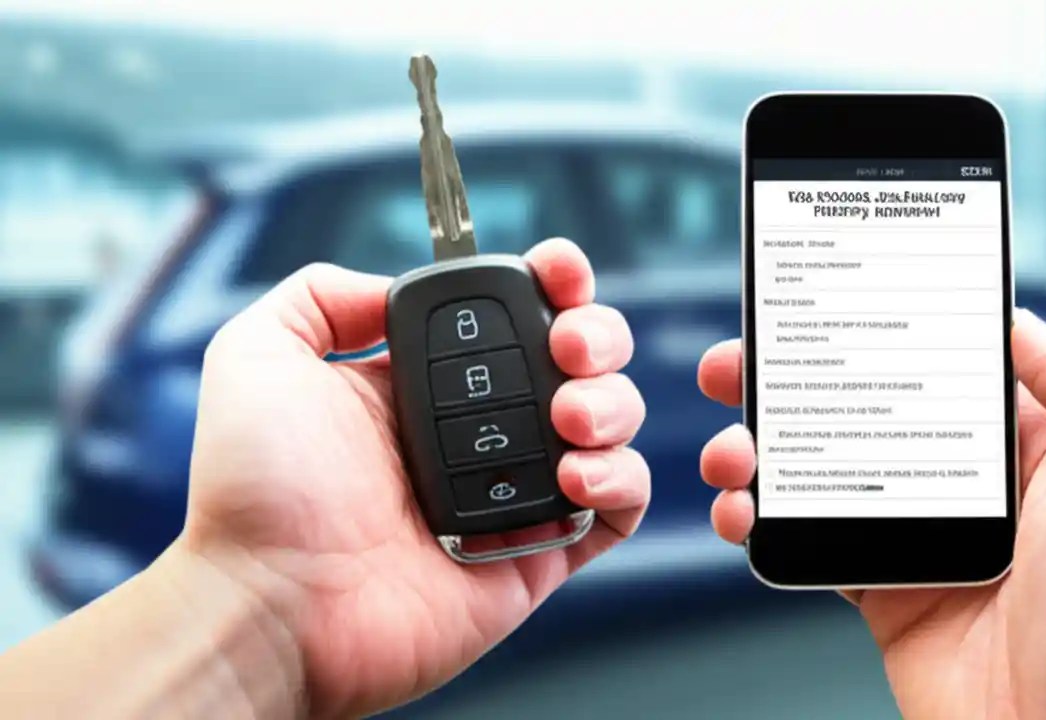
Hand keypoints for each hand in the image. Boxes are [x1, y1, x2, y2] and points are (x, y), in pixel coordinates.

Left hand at [178, 239, 647, 716]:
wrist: (272, 604)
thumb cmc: (255, 491)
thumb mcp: (258, 354)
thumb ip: (321, 294)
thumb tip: (394, 288)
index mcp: (424, 380)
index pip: (513, 312)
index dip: (550, 280)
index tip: (554, 270)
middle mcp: (479, 427)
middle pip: (580, 358)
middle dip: (595, 334)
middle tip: (568, 349)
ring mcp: (514, 490)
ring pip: (610, 424)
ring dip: (610, 403)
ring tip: (568, 420)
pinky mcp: (540, 554)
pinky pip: (617, 509)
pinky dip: (621, 479)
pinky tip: (574, 476)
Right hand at [697, 311, 1045, 718]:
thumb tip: (1017, 320)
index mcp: (1032, 448)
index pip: (937, 367)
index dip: (875, 332)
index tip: (820, 306)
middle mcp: (968, 487)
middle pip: (862, 412)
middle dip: (791, 383)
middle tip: (734, 367)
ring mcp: (918, 539)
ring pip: (819, 473)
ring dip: (759, 453)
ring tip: (729, 452)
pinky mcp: (880, 592)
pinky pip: (807, 544)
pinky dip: (759, 524)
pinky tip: (739, 511)